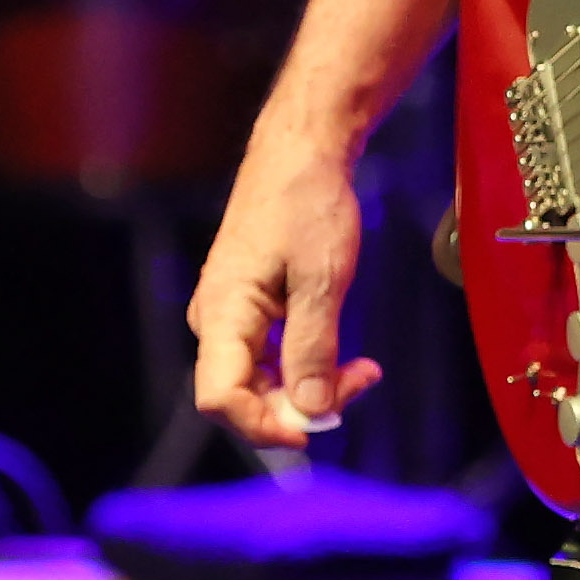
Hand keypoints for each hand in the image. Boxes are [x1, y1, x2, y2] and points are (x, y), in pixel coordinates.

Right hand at [188, 108, 385, 447]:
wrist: (303, 152)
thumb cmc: (309, 203)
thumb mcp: (323, 279)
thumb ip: (313, 349)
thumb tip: (310, 411)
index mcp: (222, 314)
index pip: (220, 400)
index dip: (263, 426)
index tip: (316, 427)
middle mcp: (216, 321)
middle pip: (245, 396)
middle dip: (301, 405)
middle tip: (362, 383)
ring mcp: (232, 315)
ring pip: (263, 380)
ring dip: (310, 387)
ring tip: (363, 371)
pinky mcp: (251, 309)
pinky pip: (272, 357)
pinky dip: (308, 365)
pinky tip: (345, 358)